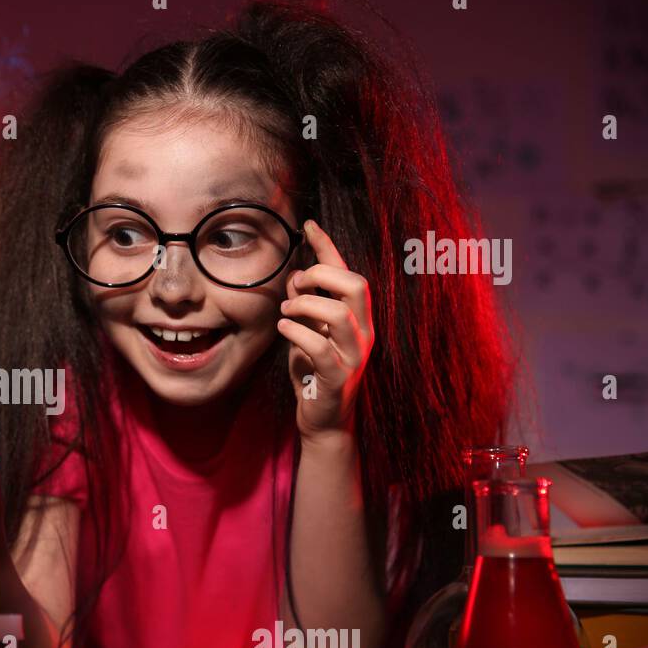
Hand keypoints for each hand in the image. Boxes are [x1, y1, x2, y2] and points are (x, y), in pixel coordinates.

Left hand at [276, 220, 374, 443]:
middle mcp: (363, 332)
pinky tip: (283, 330)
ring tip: (286, 312)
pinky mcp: (338, 378)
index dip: (328, 247)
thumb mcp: (308, 332)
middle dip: (320, 276)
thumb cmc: (314, 373)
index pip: (348, 273)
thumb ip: (305, 305)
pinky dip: (296, 332)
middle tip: (295, 286)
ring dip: (305, 304)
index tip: (308, 225)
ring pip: (340, 313)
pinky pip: (319, 347)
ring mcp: (354, 356)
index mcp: (358, 318)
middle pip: (355, 285)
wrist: (324, 421)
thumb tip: (294, 274)